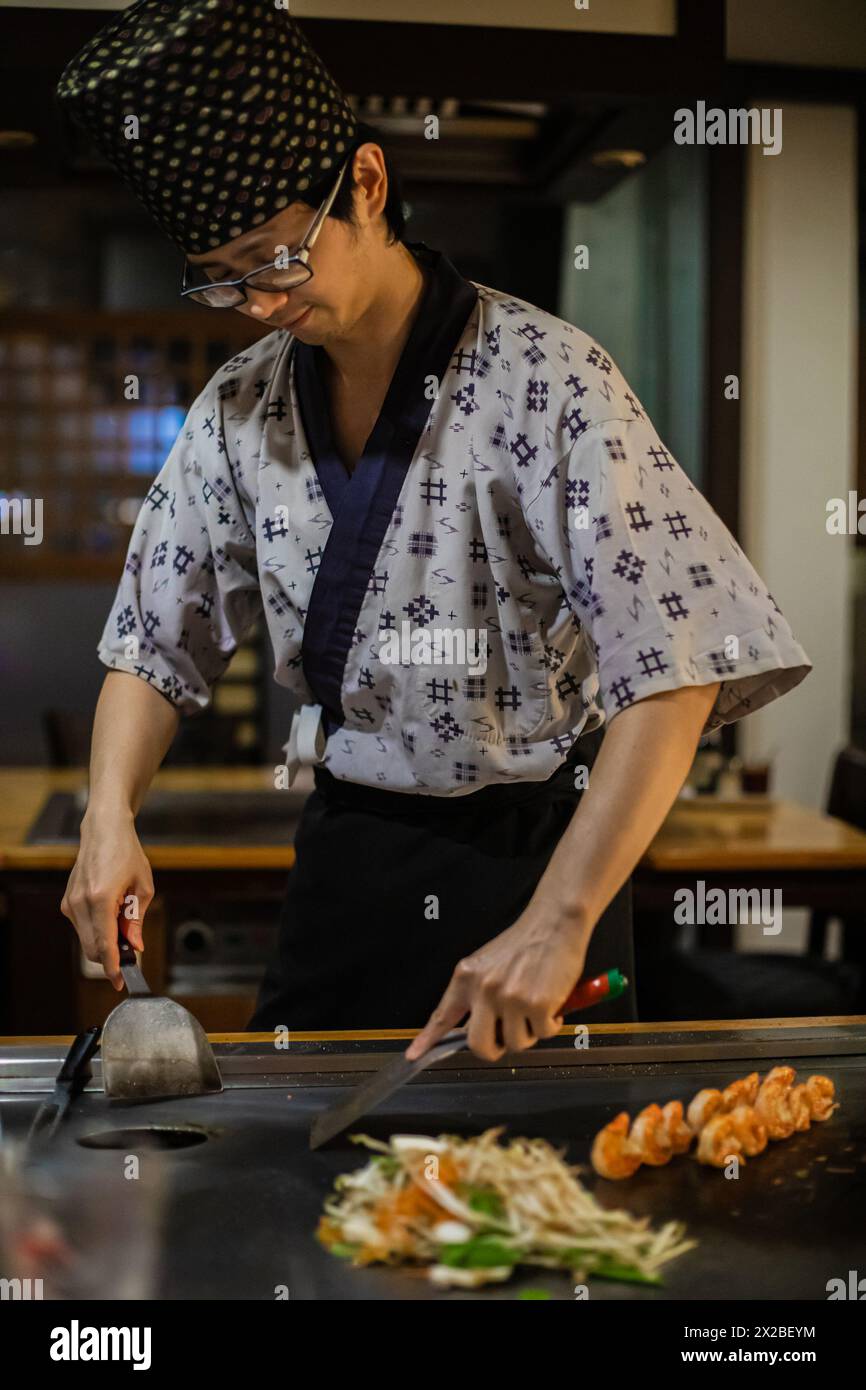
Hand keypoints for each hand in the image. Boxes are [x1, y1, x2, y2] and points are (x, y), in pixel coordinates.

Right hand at [60, 808, 152, 989]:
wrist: (103, 831)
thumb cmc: (126, 854)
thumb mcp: (142, 887)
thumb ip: (136, 919)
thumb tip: (135, 945)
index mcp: (101, 898)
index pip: (105, 944)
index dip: (113, 967)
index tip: (120, 982)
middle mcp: (80, 903)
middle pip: (92, 948)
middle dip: (111, 957)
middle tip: (132, 953)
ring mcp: (70, 903)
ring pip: (86, 940)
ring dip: (105, 942)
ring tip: (124, 922)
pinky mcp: (67, 902)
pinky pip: (83, 928)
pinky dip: (97, 931)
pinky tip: (112, 915)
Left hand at [406, 903, 589, 1062]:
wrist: (555, 922)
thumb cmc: (525, 942)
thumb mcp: (487, 962)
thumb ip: (476, 991)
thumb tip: (475, 1025)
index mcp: (466, 977)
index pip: (443, 1015)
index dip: (427, 1040)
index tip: (413, 1055)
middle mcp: (484, 989)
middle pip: (478, 1044)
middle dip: (494, 1049)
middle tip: (507, 1038)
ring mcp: (510, 998)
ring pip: (516, 1043)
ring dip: (530, 1032)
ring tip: (536, 1007)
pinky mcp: (537, 1004)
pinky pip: (543, 1034)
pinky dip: (551, 1025)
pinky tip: (552, 1004)